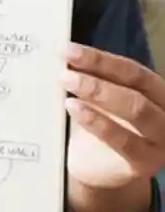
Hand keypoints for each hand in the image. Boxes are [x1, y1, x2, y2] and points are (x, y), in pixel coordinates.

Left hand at [63, 42, 163, 209]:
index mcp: (155, 92)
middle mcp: (164, 112)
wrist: (97, 169)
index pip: (132, 70)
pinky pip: (125, 141)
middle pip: (136, 84)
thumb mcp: (97, 99)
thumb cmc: (99, 124)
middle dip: (98, 71)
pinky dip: (98, 122)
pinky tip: (74, 109)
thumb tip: (64, 56)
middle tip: (64, 69)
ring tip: (67, 83)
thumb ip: (89, 79)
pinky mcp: (145, 161)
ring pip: (137, 110)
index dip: (100, 58)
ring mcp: (160, 139)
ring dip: (99, 92)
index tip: (67, 49)